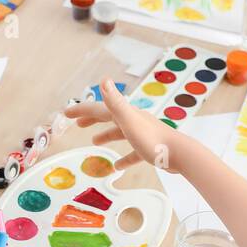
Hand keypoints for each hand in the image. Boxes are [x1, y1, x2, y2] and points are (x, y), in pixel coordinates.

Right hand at [64, 78, 195, 170]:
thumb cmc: (153, 140)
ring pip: (120, 133)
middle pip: (108, 116)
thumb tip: (103, 80)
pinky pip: (133, 153)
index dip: (81, 110)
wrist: (180, 155)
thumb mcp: (129, 121)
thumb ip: (115, 102)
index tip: (66, 113)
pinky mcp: (149, 149)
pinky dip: (123, 158)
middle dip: (92, 118)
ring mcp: (142, 134)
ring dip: (106, 135)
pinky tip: (117, 166)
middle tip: (76, 124)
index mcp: (126, 114)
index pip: (99, 108)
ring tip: (94, 143)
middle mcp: (133, 120)